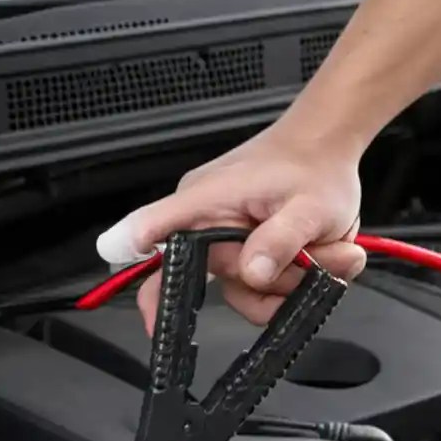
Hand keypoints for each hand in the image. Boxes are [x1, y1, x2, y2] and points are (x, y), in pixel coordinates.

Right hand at [95, 121, 366, 332]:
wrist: (326, 149)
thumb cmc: (314, 166)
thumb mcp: (311, 206)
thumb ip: (281, 240)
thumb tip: (252, 273)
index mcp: (209, 199)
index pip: (161, 222)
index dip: (135, 241)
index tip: (114, 254)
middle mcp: (207, 222)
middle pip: (224, 279)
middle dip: (278, 278)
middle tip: (313, 255)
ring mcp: (224, 241)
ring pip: (249, 290)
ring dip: (294, 280)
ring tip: (320, 250)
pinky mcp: (241, 254)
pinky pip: (261, 287)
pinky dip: (297, 279)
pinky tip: (315, 255)